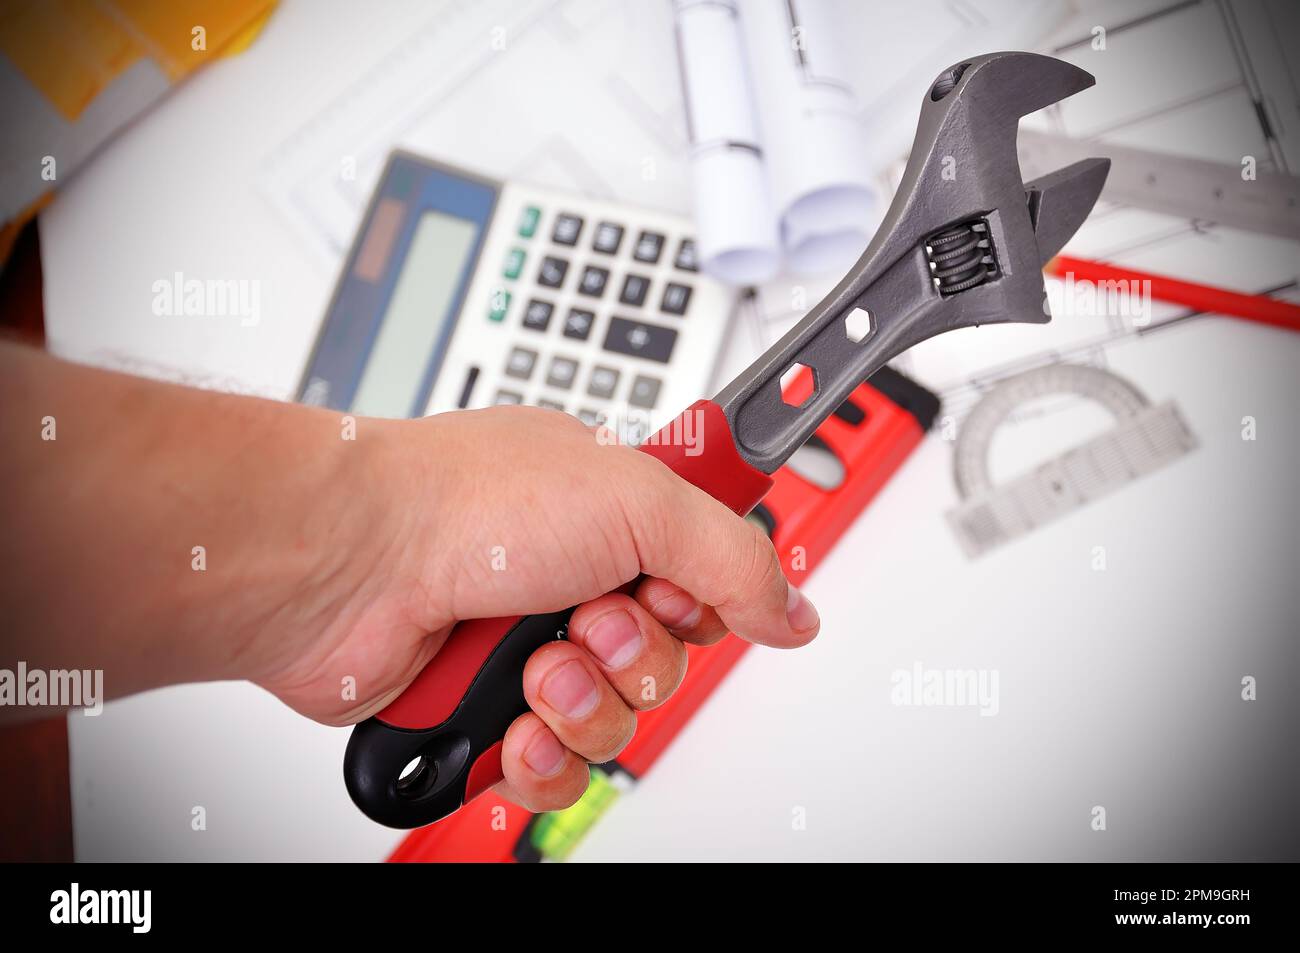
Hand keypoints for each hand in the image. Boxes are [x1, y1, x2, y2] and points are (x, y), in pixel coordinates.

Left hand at [251, 406, 819, 811]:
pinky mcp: (488, 711)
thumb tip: (794, 609)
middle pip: (668, 660)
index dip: (704, 595)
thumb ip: (732, 556)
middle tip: (589, 617)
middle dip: (634, 653)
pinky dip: (539, 753)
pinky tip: (512, 720)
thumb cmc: (459, 503)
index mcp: (613, 514)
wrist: (344, 564)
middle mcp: (573, 580)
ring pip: (617, 722)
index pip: (704, 575)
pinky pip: (557, 768)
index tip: (679, 585)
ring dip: (582, 702)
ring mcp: (527, 648)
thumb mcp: (635, 500)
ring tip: (535, 664)